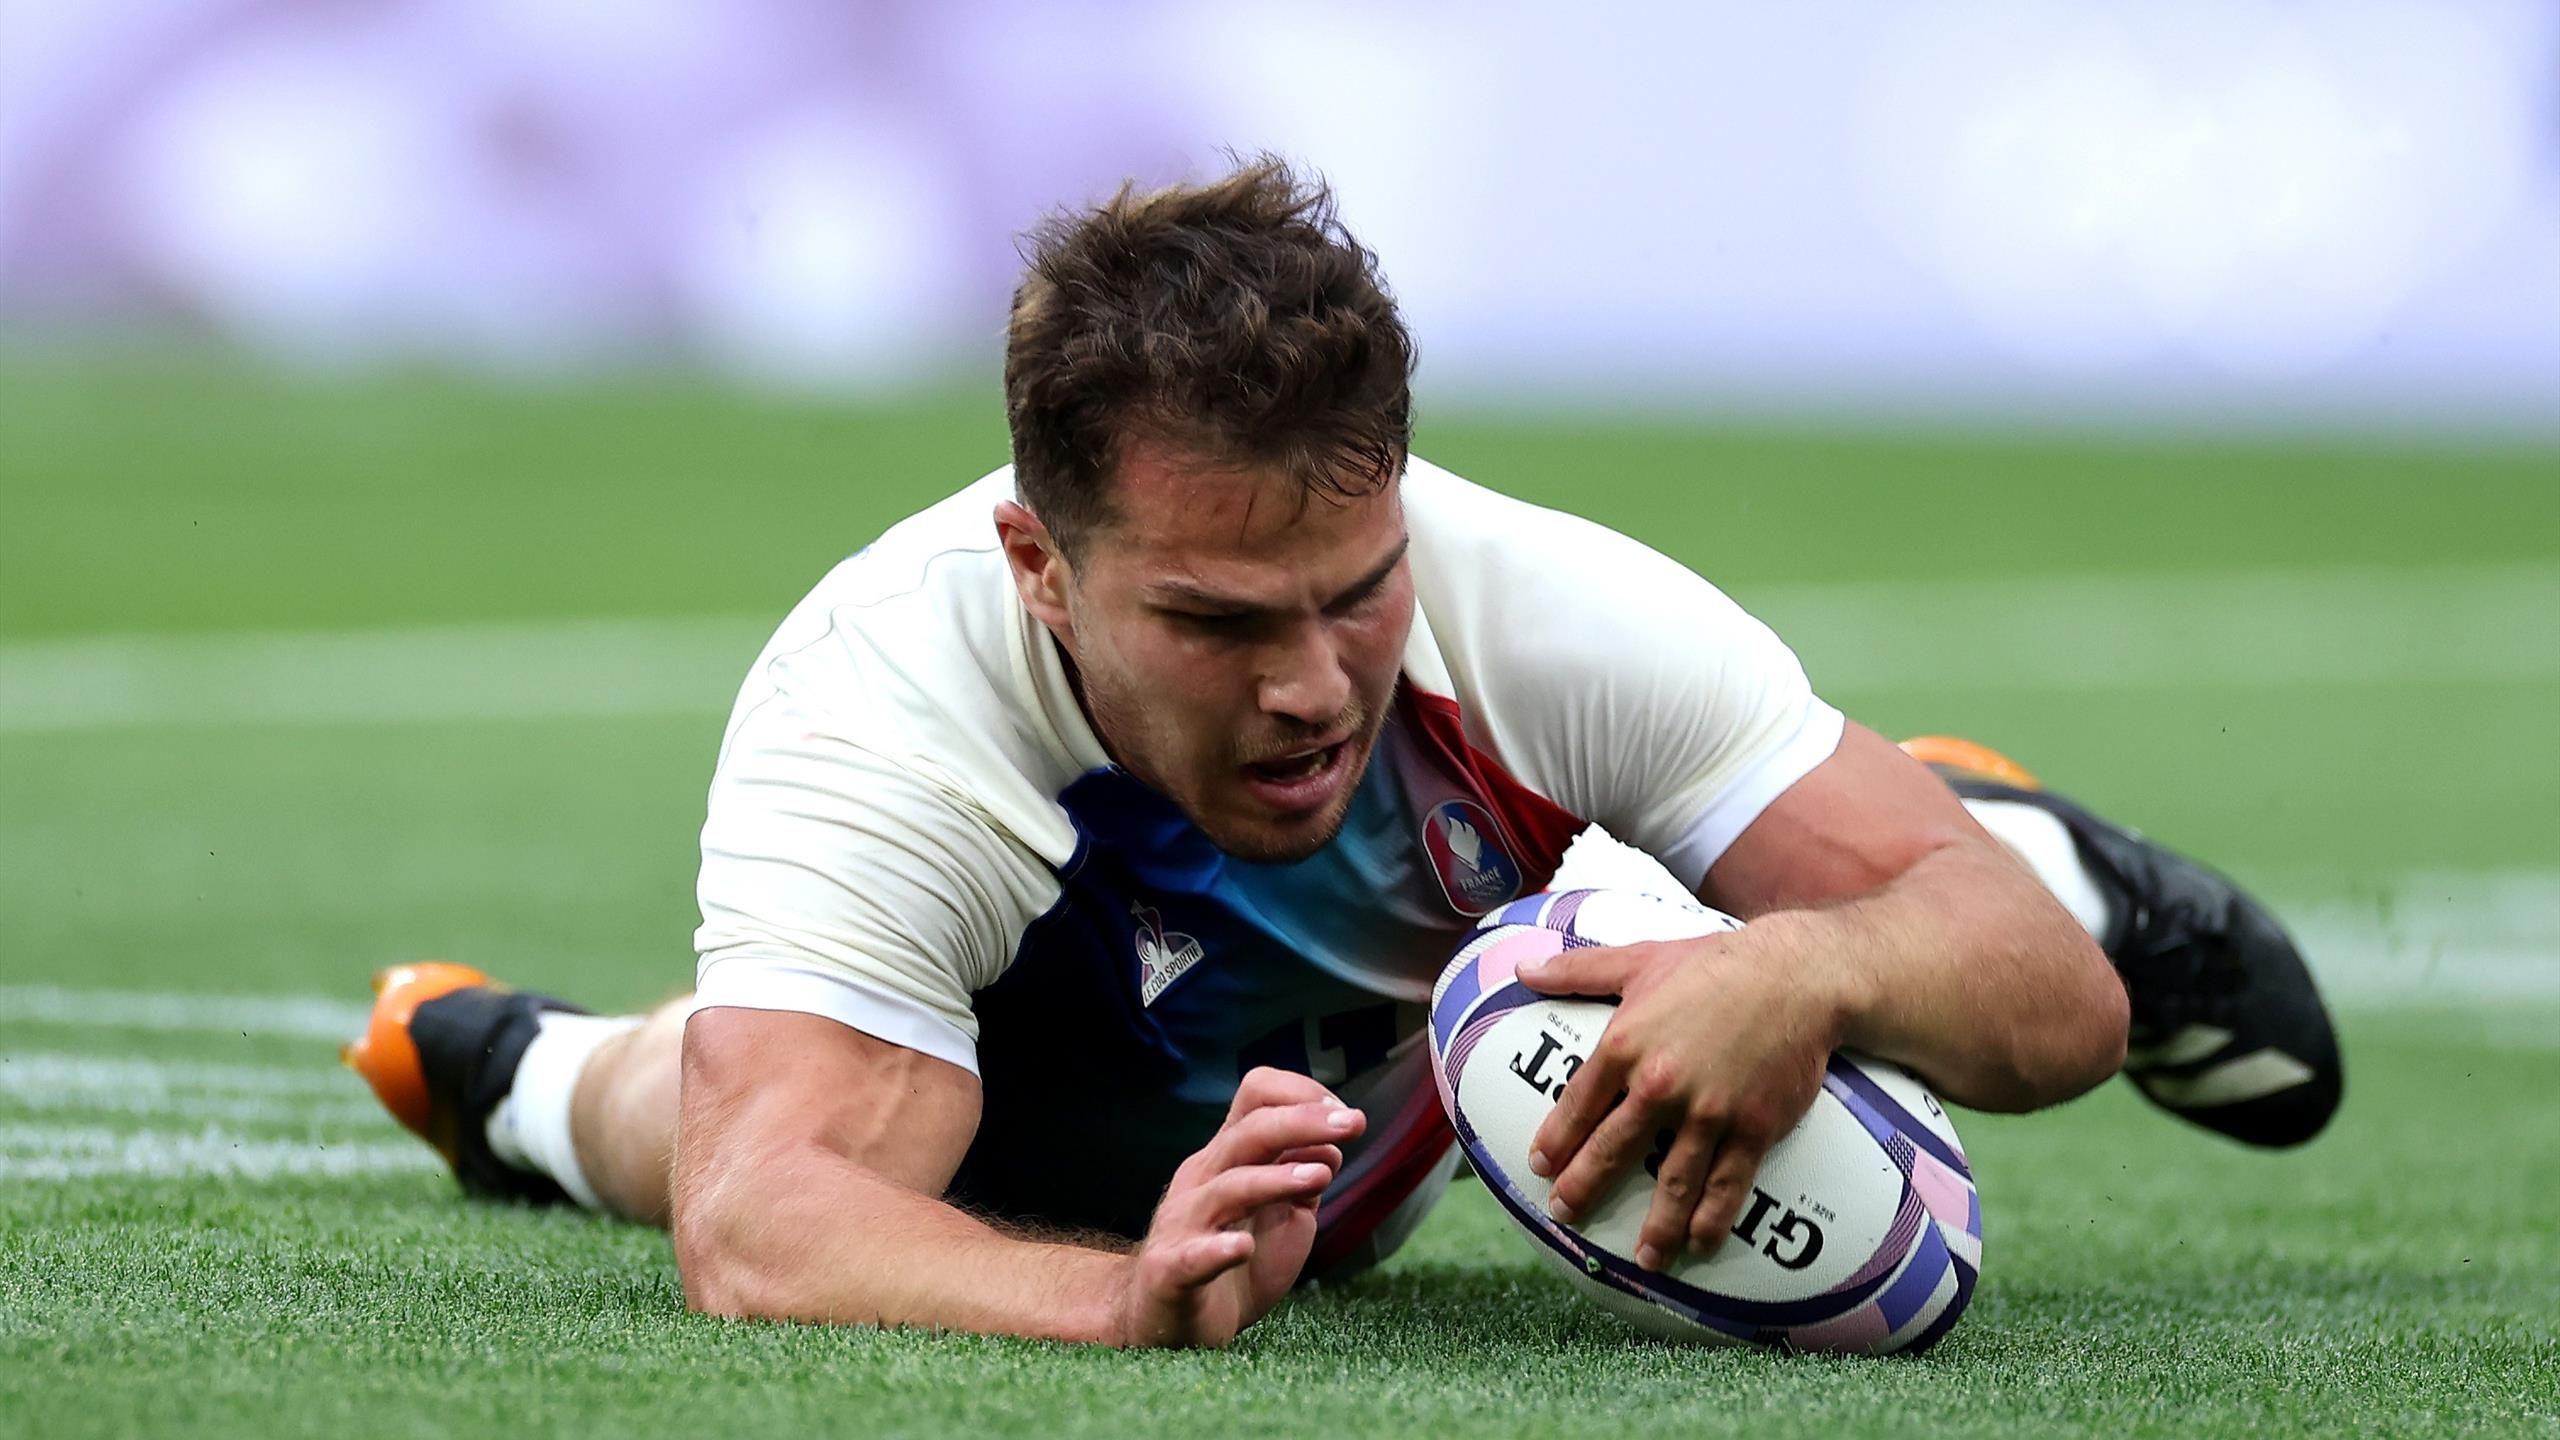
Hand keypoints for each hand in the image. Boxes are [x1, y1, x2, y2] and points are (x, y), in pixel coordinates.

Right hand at [1115, 1066, 1366, 1346]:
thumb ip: (1301, 1178)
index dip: (1302, 1096)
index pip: (1256, 1097)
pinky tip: (1242, 1249)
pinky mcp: (1170, 1273)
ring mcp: (1183, 1224)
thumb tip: (1333, 1144)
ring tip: (1321, 1177)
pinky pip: (1190, 1257)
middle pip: (1249, 1132)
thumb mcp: (1279, 1214)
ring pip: (1227, 1187)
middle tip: (1353, 1124)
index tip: (1345, 1116)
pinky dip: (1216, 1250)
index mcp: (1228, 1157)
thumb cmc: (1229, 1263)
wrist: (1168, 1322)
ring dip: (1275, 1179)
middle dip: (1303, 1122)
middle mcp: (1203, 1180)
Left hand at [1517, 915, 1850, 1270]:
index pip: (1578, 1104)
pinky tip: (1698, 1244)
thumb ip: (1577, 971)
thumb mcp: (1638, 959)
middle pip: (1613, 1150)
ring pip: (1673, 1181)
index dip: (1556, 1139)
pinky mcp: (1753, 1127)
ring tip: (1641, 1258)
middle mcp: (1661, 1085)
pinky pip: (1727, 1183)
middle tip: (1565, 1213)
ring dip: (1655, 1225)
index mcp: (1626, 1043)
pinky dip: (1711, 1219)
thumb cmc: (1714, 964)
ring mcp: (1709, 1112)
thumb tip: (1523, 968)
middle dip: (1584, 1187)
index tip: (1540, 1166)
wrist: (1797, 976)